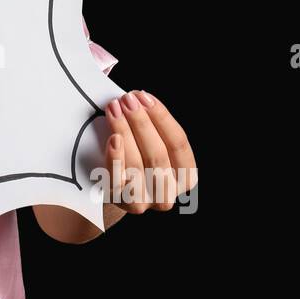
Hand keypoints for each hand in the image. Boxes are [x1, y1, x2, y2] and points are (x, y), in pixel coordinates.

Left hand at [103, 90, 196, 212]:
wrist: (115, 190)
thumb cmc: (138, 158)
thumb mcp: (152, 143)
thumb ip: (153, 124)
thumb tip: (139, 96)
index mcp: (186, 176)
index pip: (179, 143)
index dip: (162, 117)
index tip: (145, 97)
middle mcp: (169, 192)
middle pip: (158, 154)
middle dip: (141, 122)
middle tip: (127, 99)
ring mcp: (146, 201)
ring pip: (137, 164)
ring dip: (125, 131)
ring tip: (114, 109)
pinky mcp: (121, 202)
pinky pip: (118, 179)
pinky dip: (115, 157)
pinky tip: (113, 138)